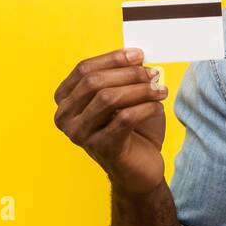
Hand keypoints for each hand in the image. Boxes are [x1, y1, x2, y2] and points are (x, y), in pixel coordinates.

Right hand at [53, 47, 169, 197]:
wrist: (140, 169)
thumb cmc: (133, 131)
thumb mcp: (126, 98)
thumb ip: (125, 78)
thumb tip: (137, 57)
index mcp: (66, 100)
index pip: (84, 69)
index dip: (113, 59)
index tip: (139, 55)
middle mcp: (65, 117)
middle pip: (94, 82)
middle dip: (128, 74)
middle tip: (153, 74)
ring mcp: (80, 134)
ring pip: (108, 98)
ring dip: (140, 90)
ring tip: (160, 90)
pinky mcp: (101, 147)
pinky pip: (124, 118)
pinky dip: (145, 108)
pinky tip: (158, 107)